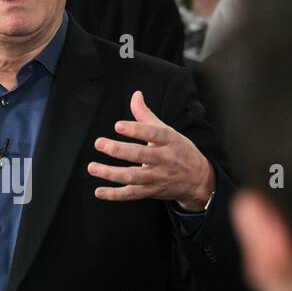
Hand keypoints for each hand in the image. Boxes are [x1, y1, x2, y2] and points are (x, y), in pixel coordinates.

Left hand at [88, 90, 213, 208]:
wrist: (198, 179)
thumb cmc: (179, 150)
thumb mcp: (167, 131)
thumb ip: (146, 115)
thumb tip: (136, 95)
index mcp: (169, 140)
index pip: (153, 134)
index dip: (136, 130)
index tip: (118, 125)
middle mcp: (164, 159)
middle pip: (141, 156)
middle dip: (119, 150)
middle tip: (100, 143)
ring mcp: (158, 177)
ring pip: (133, 177)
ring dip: (111, 173)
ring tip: (92, 167)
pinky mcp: (151, 191)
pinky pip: (131, 194)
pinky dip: (114, 195)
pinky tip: (99, 191)